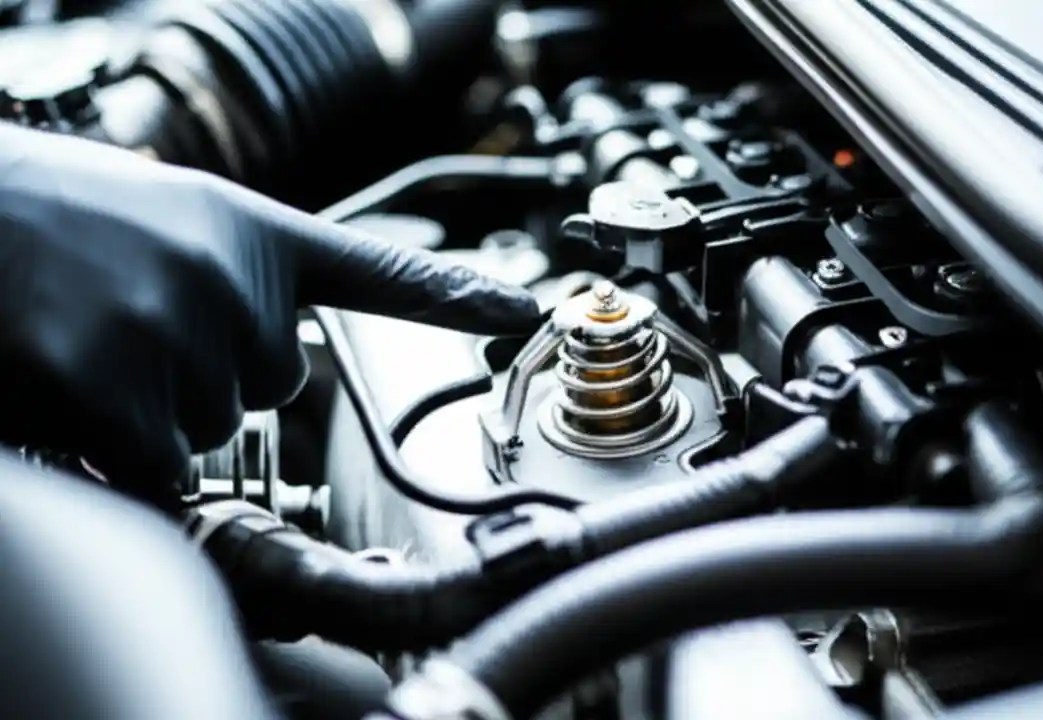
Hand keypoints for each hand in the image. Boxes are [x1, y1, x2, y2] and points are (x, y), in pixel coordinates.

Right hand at [0, 123, 540, 497]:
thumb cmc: (42, 213)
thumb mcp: (163, 212)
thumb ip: (232, 267)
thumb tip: (271, 333)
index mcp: (251, 230)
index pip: (380, 268)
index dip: (457, 295)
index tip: (521, 310)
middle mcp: (233, 281)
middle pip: (272, 384)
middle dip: (209, 372)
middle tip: (129, 319)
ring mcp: (180, 337)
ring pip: (211, 428)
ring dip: (154, 407)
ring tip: (88, 340)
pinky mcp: (120, 396)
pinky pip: (157, 467)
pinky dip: (117, 451)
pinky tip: (72, 389)